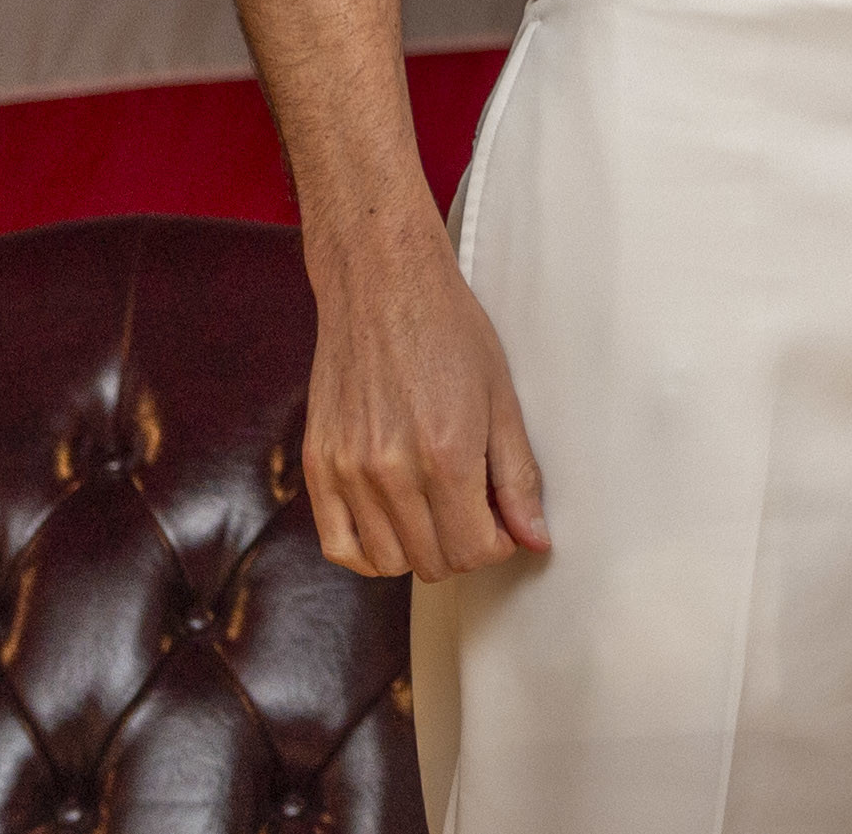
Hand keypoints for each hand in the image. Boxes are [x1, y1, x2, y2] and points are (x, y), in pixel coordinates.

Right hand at [302, 240, 546, 579]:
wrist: (384, 288)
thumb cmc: (451, 333)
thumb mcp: (503, 400)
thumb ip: (518, 477)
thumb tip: (533, 538)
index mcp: (445, 456)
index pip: (473, 551)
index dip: (498, 543)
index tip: (503, 519)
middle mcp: (390, 473)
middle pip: (432, 561)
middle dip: (465, 546)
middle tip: (476, 509)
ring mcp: (347, 473)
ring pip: (386, 562)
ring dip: (420, 549)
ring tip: (438, 509)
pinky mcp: (317, 466)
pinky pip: (339, 546)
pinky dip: (370, 550)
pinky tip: (395, 523)